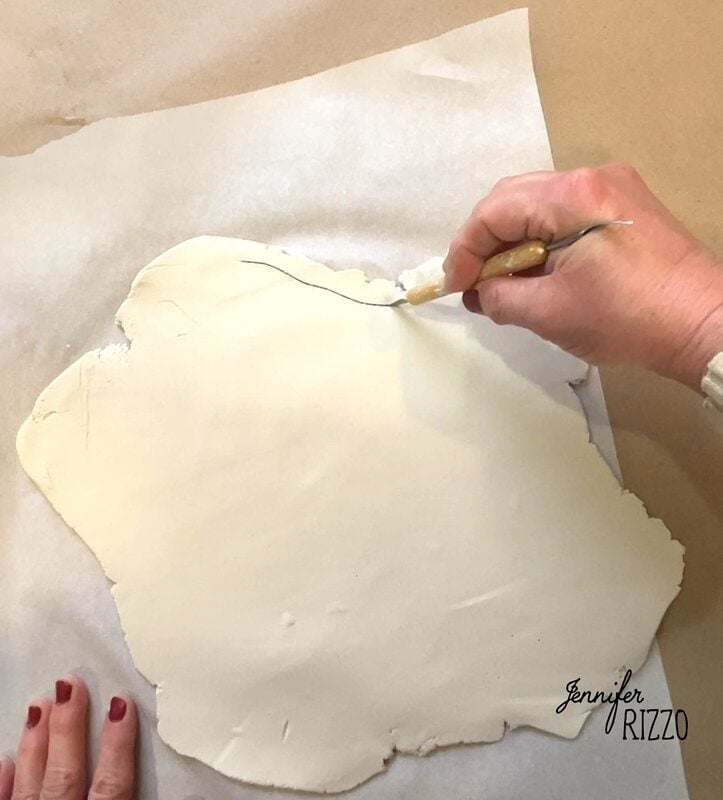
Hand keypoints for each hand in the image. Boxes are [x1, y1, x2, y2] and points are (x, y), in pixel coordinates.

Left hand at [0, 675, 136, 799]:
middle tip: (71, 685)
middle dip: (68, 729)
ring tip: (39, 704)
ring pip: (31, 788)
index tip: (121, 703)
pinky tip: (5, 761)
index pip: (111, 785)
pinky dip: (3, 784)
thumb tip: (188, 793)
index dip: (118, 745)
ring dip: (35, 746)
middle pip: (66, 776)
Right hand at [443, 164, 722, 390]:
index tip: (454, 286)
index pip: (494, 211)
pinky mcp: (624, 208)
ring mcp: (612, 189)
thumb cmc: (629, 319)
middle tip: (472, 283)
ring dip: (511, 242)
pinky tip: (534, 273)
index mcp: (572, 196)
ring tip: (501, 284)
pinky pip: (565, 215)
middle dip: (484, 242)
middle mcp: (591, 179)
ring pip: (537, 206)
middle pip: (513, 199)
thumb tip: (480, 292)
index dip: (465, 250)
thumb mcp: (549, 313)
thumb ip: (500, 297)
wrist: (705, 325)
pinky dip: (540, 241)